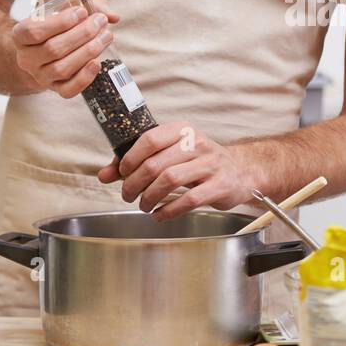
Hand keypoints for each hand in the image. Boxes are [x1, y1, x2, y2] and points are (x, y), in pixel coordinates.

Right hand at [12, 0, 120, 96]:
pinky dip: (84, 78)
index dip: (60, 22)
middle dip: (81, 34)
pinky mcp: (56, 89)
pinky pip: (68, 90)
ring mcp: (40, 76)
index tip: (82, 11)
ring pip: (62, 69)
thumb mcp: (67, 8)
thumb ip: (89, 4)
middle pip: (53, 49)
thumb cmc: (59, 26)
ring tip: (106, 36)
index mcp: (20, 35)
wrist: (45, 52)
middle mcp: (26, 58)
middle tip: (100, 22)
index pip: (34, 31)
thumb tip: (111, 15)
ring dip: (87, 52)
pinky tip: (97, 63)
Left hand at [96, 120, 261, 220]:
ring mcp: (211, 164)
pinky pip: (189, 200)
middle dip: (135, 183)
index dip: (130, 158)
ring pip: (170, 180)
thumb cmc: (199, 163)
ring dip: (150, 197)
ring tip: (144, 206)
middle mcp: (197, 144)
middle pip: (156, 164)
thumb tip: (103, 175)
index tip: (121, 174)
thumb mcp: (171, 155)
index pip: (149, 139)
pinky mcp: (220, 186)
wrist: (241, 171)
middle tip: (128, 195)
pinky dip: (168, 211)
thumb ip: (136, 163)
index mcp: (182, 130)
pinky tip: (160, 215)